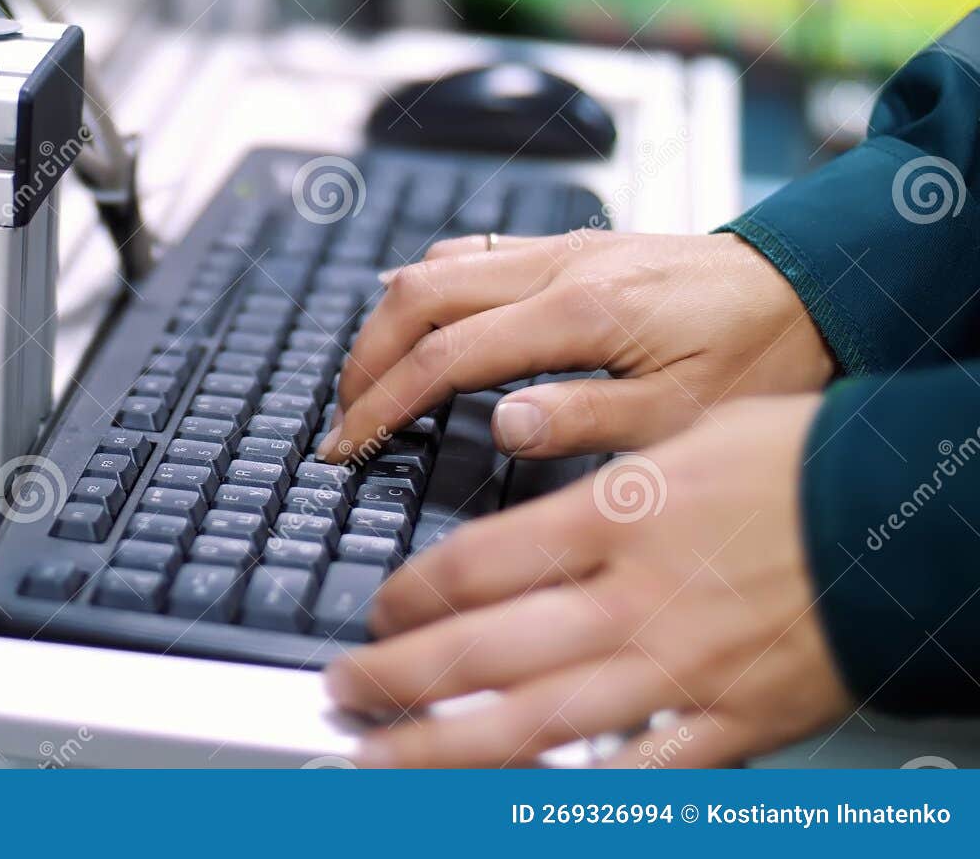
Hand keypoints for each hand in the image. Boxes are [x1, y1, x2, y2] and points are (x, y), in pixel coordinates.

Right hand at [319, 232, 835, 463]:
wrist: (815, 287)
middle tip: (341, 417)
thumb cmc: (759, 359)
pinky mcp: (573, 245)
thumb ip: (587, 420)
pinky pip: (476, 248)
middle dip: (363, 360)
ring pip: (437, 265)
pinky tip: (410, 300)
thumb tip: (498, 424)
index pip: (443, 359)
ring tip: (363, 374)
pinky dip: (427, 279)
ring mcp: (561, 249)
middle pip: (418, 298)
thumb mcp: (685, 417)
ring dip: (385, 319)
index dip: (382, 406)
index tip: (347, 446)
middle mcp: (558, 268)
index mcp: (579, 315)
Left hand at [323, 394, 853, 767]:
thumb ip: (589, 488)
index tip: (381, 612)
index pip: (475, 564)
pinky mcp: (728, 721)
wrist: (906, 512)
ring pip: (534, 719)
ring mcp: (678, 667)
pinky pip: (634, 773)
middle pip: (481, 647)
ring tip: (382, 757)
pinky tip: (511, 803)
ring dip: (443, 743)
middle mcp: (631, 597)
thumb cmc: (797, 467)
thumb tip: (514, 515)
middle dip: (396, 675)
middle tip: (343, 689)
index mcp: (615, 517)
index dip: (409, 595)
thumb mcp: (676, 445)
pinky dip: (567, 793)